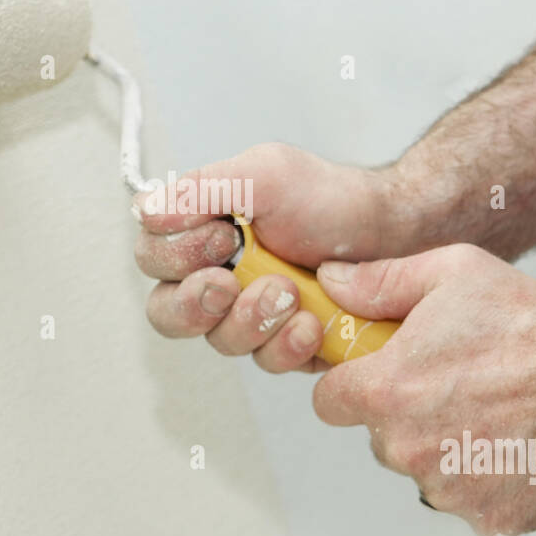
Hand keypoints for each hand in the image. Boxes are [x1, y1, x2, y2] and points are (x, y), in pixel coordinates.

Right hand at [133, 142, 403, 373]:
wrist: (390, 230)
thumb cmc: (326, 198)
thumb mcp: (264, 174)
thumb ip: (202, 188)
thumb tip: (146, 210)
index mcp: (197, 233)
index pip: (151, 258)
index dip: (176, 255)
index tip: (221, 234)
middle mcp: (214, 278)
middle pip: (168, 313)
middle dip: (197, 303)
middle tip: (228, 283)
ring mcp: (245, 316)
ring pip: (218, 341)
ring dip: (251, 319)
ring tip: (289, 292)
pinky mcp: (280, 345)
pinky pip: (265, 361)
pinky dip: (286, 344)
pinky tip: (310, 322)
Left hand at [313, 244, 535, 535]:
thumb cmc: (531, 325)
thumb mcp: (451, 273)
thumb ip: (379, 281)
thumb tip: (331, 282)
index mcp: (385, 392)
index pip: (330, 402)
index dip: (352, 385)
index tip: (378, 375)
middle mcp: (408, 449)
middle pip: (383, 439)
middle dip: (408, 416)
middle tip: (457, 386)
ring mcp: (449, 490)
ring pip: (430, 472)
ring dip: (451, 450)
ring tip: (499, 413)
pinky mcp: (491, 519)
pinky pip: (475, 500)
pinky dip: (491, 480)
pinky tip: (521, 444)